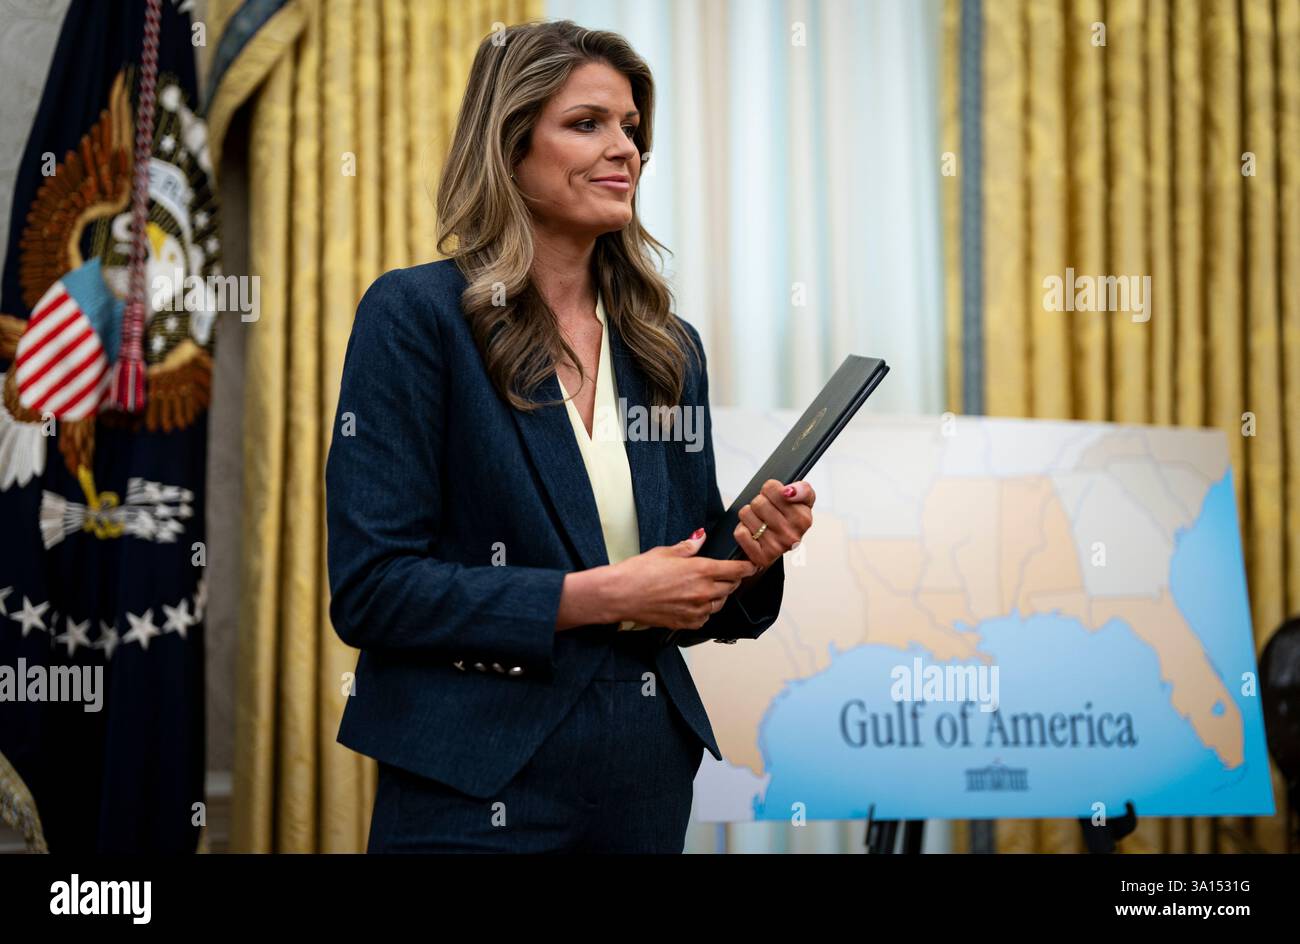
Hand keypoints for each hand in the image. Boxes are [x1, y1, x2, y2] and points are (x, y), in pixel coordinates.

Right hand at [609, 528, 756, 629]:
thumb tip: (700, 537)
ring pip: (719, 604)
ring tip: (706, 588)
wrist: (621, 595)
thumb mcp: (665, 552)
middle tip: (725, 573)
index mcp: (702, 570)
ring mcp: (696, 610)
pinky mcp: (686, 623)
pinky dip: (704, 610)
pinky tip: (694, 603)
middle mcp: (703, 592)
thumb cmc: (639, 572)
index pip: (736, 570)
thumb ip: (689, 547)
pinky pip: (705, 618)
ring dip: (718, 595)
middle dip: (731, 579)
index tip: (752, 565)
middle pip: (730, 587)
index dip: (747, 567)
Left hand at [733, 479, 814, 573]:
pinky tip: (753, 533)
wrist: (780, 545)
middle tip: (767, 511)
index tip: (777, 497)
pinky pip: (740, 533)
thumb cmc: (789, 520)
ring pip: (746, 514)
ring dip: (750, 515)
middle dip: (759, 502)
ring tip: (760, 521)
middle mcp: (791, 535)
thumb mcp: (803, 501)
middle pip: (758, 501)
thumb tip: (789, 492)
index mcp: (803, 519)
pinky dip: (743, 529)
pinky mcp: (760, 557)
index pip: (772, 488)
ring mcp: (776, 547)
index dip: (770, 489)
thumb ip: (802, 490)